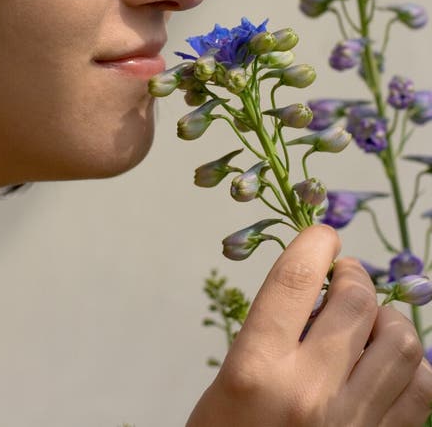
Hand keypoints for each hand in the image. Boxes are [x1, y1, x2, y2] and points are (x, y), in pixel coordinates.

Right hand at [186, 224, 431, 425]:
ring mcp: (353, 424)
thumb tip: (319, 293)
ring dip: (387, 317)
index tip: (321, 235)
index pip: (293, 281)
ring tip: (368, 320)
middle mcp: (309, 392)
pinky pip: (422, 388)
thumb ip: (273, 333)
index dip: (313, 244)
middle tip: (343, 276)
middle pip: (355, 302)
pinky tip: (389, 363)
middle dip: (353, 276)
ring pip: (400, 340)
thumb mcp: (230, 380)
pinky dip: (413, 364)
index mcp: (256, 370)